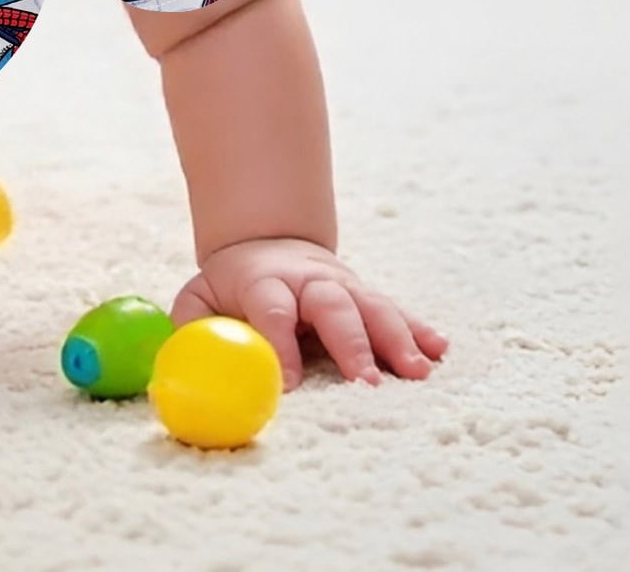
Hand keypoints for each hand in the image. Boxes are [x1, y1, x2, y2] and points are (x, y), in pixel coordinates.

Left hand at [171, 237, 449, 391]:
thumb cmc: (230, 288)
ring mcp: (343, 286)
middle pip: (332, 306)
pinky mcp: (368, 296)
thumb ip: (193, 330)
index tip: (290, 384)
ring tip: (418, 372)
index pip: (272, 308)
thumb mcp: (199, 299)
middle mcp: (308, 281)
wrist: (266, 244)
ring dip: (397, 339)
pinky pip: (397, 311)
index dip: (280, 344)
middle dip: (351, 345)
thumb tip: (189, 370)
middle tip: (366, 385)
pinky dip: (419, 329)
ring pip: (373, 307)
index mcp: (263, 281)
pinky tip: (440, 350)